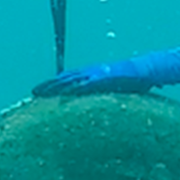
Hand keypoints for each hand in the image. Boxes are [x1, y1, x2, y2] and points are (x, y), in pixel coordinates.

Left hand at [33, 60, 152, 96]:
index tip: (41, 91)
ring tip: (40, 92)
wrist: (146, 70)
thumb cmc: (133, 81)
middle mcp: (91, 71)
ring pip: (70, 79)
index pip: (69, 78)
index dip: (55, 84)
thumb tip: (100, 109)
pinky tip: (63, 93)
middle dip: (49, 85)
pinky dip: (73, 88)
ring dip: (55, 86)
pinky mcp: (103, 76)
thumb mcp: (115, 90)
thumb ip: (105, 96)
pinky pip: (85, 83)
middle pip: (65, 78)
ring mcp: (96, 73)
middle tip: (33, 92)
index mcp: (93, 74)